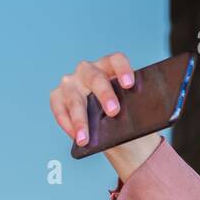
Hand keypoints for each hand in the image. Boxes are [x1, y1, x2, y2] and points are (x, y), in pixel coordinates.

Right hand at [49, 53, 160, 179]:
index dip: (123, 69)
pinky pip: (60, 110)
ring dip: (80, 120)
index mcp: (109, 67)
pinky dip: (67, 125)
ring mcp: (71, 83)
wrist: (114, 131)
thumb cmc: (124, 115)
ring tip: (85, 139)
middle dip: (104, 95)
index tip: (130, 84)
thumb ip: (134, 108)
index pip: (116, 60)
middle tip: (114, 112)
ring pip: (75, 98)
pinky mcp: (58, 97)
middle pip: (95, 78)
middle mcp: (88, 71)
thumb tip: (140, 118)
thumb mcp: (132, 110)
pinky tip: (76, 138)